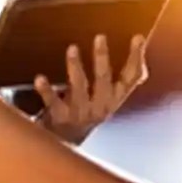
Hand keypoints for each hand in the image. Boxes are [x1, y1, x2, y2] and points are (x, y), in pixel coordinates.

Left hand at [33, 33, 148, 144]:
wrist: (65, 145)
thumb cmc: (88, 113)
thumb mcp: (109, 96)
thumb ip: (124, 75)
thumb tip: (141, 41)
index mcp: (114, 99)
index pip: (131, 78)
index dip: (136, 58)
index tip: (137, 37)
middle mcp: (100, 106)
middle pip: (104, 79)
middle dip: (102, 58)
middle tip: (100, 37)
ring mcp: (80, 113)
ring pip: (79, 87)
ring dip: (76, 67)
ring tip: (72, 49)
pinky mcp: (59, 118)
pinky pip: (53, 102)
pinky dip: (46, 90)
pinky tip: (40, 78)